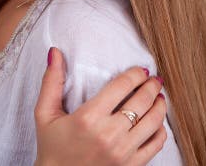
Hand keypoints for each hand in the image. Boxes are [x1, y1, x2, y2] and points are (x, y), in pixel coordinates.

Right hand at [34, 47, 167, 165]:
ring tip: (159, 97)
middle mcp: (109, 134)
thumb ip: (51, 82)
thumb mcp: (45, 113)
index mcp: (88, 118)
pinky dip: (161, 130)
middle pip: (142, 101)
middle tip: (154, 80)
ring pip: (153, 121)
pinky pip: (156, 144)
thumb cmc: (52, 147)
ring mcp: (123, 152)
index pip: (121, 86)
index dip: (135, 74)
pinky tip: (157, 122)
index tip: (141, 70)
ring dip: (160, 105)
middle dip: (151, 86)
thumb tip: (55, 52)